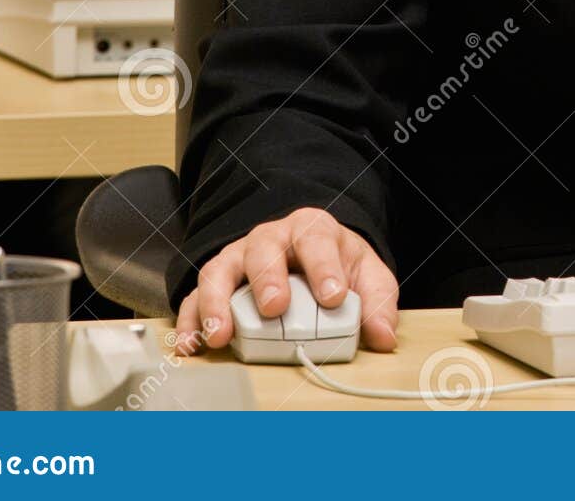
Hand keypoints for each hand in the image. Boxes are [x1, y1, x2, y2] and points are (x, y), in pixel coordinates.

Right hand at [174, 207, 398, 356]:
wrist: (307, 254)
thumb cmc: (334, 265)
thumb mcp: (364, 274)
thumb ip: (376, 301)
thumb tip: (384, 336)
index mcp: (312, 231)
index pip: (317, 240)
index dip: (325, 267)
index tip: (333, 296)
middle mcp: (271, 239)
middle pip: (263, 248)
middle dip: (268, 278)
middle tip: (275, 308)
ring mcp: (238, 259)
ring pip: (220, 269)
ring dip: (217, 302)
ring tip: (221, 334)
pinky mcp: (217, 284)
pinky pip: (195, 297)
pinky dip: (190, 320)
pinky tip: (192, 345)